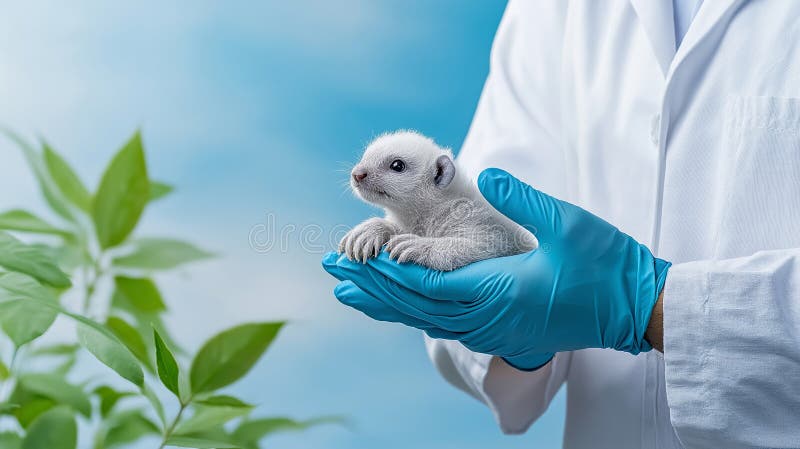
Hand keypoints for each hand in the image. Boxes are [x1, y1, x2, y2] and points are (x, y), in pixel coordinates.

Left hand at [322, 168, 669, 369]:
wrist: (639, 311)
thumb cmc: (609, 267)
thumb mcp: (571, 222)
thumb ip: (524, 198)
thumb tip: (486, 171)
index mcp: (501, 290)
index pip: (429, 285)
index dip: (389, 272)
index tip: (354, 258)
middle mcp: (491, 316)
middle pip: (418, 306)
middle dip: (373, 287)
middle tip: (333, 270)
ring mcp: (496, 328)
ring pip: (428, 319)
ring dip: (388, 303)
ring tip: (353, 290)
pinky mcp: (503, 329)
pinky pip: (447, 324)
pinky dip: (415, 313)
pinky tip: (401, 305)